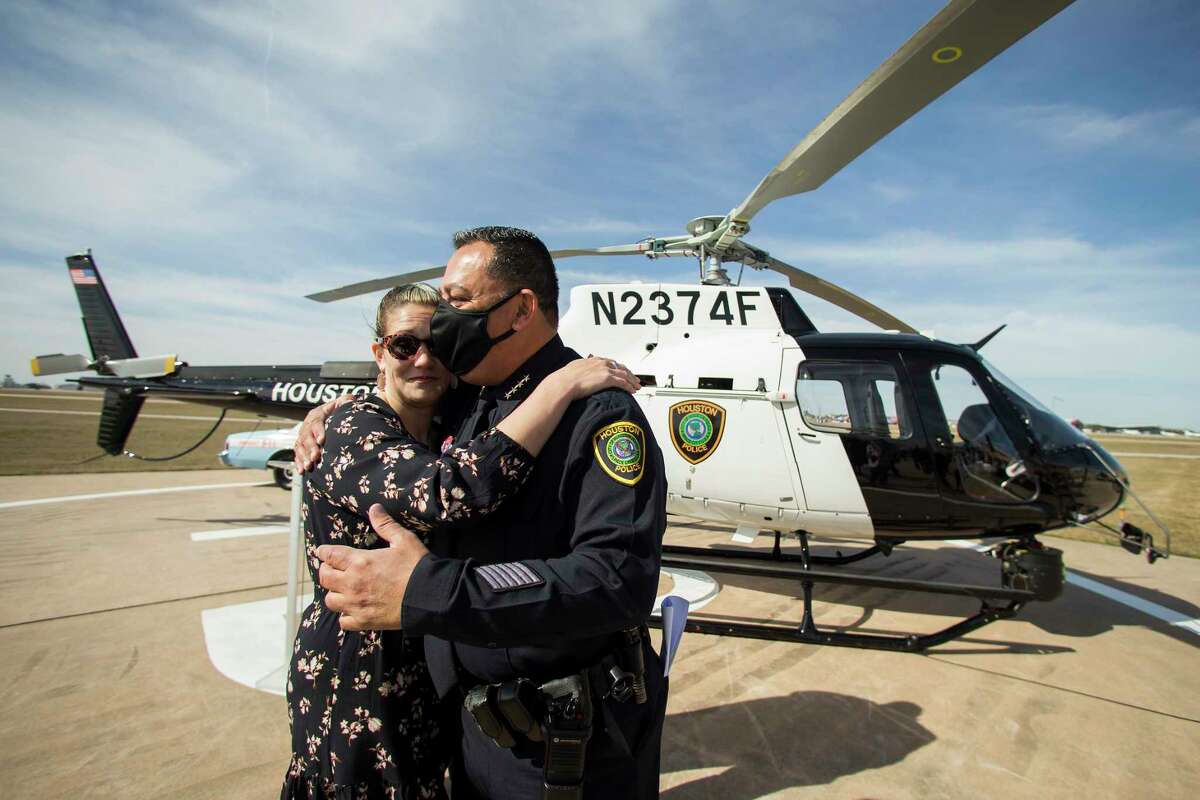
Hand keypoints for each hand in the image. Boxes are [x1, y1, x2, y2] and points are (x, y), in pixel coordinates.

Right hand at [294, 394, 352, 470]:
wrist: (331, 418)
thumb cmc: (339, 411)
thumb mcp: (343, 404)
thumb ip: (346, 401)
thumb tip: (350, 400)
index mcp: (317, 414)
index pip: (316, 422)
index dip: (318, 431)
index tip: (322, 440)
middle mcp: (307, 425)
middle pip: (306, 436)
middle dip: (310, 447)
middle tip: (316, 457)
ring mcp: (303, 436)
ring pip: (300, 446)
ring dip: (304, 456)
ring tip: (309, 465)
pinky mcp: (302, 446)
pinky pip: (298, 454)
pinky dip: (299, 462)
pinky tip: (302, 470)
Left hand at [316, 504, 429, 630]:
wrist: (430, 597)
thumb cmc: (417, 567)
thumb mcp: (403, 540)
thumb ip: (385, 525)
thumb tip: (374, 508)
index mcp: (359, 562)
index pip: (330, 555)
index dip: (323, 552)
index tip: (321, 552)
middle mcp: (352, 583)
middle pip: (325, 578)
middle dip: (326, 571)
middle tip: (332, 569)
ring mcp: (356, 604)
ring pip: (330, 600)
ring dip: (334, 593)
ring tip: (342, 590)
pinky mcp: (364, 621)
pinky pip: (344, 621)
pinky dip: (346, 615)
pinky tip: (353, 609)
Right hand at [553, 356, 640, 400]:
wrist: (564, 383)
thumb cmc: (566, 378)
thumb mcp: (574, 367)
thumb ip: (581, 365)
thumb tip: (580, 365)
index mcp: (595, 360)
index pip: (612, 363)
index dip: (619, 368)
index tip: (623, 372)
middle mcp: (602, 363)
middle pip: (621, 368)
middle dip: (630, 374)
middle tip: (636, 380)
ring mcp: (606, 370)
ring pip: (625, 375)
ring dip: (632, 381)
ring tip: (637, 387)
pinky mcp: (608, 379)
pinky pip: (623, 383)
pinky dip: (629, 386)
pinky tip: (632, 391)